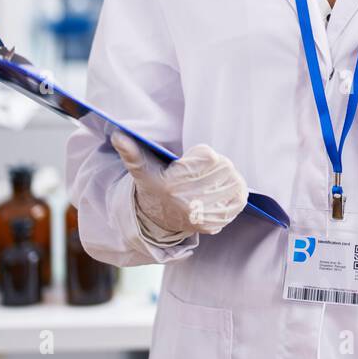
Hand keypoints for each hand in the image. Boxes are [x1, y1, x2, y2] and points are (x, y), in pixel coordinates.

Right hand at [110, 132, 248, 241]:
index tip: (195, 157)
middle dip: (219, 165)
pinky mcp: (215, 223)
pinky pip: (238, 200)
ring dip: (230, 178)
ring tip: (217, 178)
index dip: (203, 154)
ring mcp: (203, 214)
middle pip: (225, 168)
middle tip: (209, 167)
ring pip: (234, 183)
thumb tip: (118, 135)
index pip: (209, 156)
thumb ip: (132, 151)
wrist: (157, 221)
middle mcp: (188, 201)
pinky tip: (224, 190)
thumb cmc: (154, 187)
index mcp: (173, 183)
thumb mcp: (142, 169)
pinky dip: (236, 193)